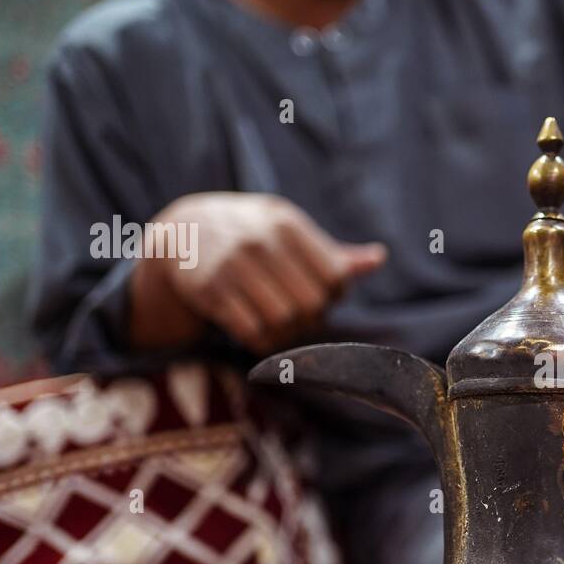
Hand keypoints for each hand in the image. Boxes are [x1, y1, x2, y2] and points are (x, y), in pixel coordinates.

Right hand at [131, 192, 385, 353]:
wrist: (184, 231)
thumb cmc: (251, 233)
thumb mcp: (288, 229)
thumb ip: (331, 252)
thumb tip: (379, 258)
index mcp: (286, 224)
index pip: (335, 277)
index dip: (336, 294)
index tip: (324, 294)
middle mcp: (260, 242)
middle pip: (311, 303)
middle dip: (312, 316)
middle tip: (302, 312)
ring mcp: (232, 266)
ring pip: (283, 321)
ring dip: (287, 332)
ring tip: (281, 321)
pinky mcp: (209, 291)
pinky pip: (252, 333)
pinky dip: (262, 340)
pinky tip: (258, 327)